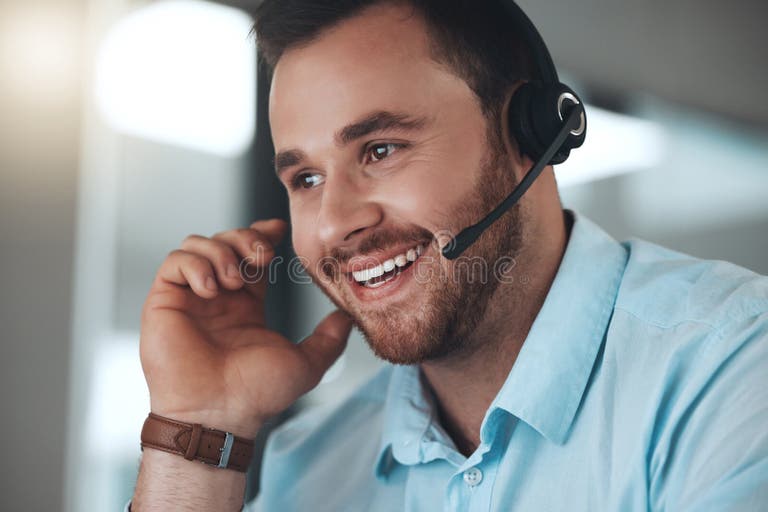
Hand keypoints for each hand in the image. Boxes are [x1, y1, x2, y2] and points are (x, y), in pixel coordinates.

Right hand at [139, 219, 351, 437]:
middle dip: (246, 237)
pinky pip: (174, 262)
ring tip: (234, 281)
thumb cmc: (257, 395)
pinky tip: (212, 288)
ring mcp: (189, 299)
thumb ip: (328, 339)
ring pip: (197, 245)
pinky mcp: (163, 303)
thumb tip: (348, 318)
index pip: (250, 255)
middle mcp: (217, 298)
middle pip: (225, 241)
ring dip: (221, 252)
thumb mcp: (305, 363)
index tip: (280, 228)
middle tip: (262, 255)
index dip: (262, 234)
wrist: (220, 413)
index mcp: (246, 306)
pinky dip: (195, 265)